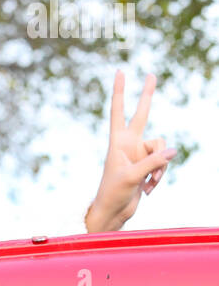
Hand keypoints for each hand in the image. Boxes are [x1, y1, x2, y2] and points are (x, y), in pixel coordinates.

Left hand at [85, 71, 175, 231]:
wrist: (113, 212)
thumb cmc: (113, 193)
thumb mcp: (132, 177)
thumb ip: (153, 162)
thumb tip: (173, 151)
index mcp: (118, 141)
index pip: (118, 111)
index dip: (120, 92)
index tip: (120, 72)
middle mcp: (129, 144)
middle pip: (142, 114)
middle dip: (147, 95)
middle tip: (151, 74)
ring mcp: (139, 154)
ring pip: (161, 148)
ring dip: (160, 167)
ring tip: (149, 183)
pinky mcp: (147, 165)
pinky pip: (162, 163)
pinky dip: (159, 176)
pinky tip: (148, 189)